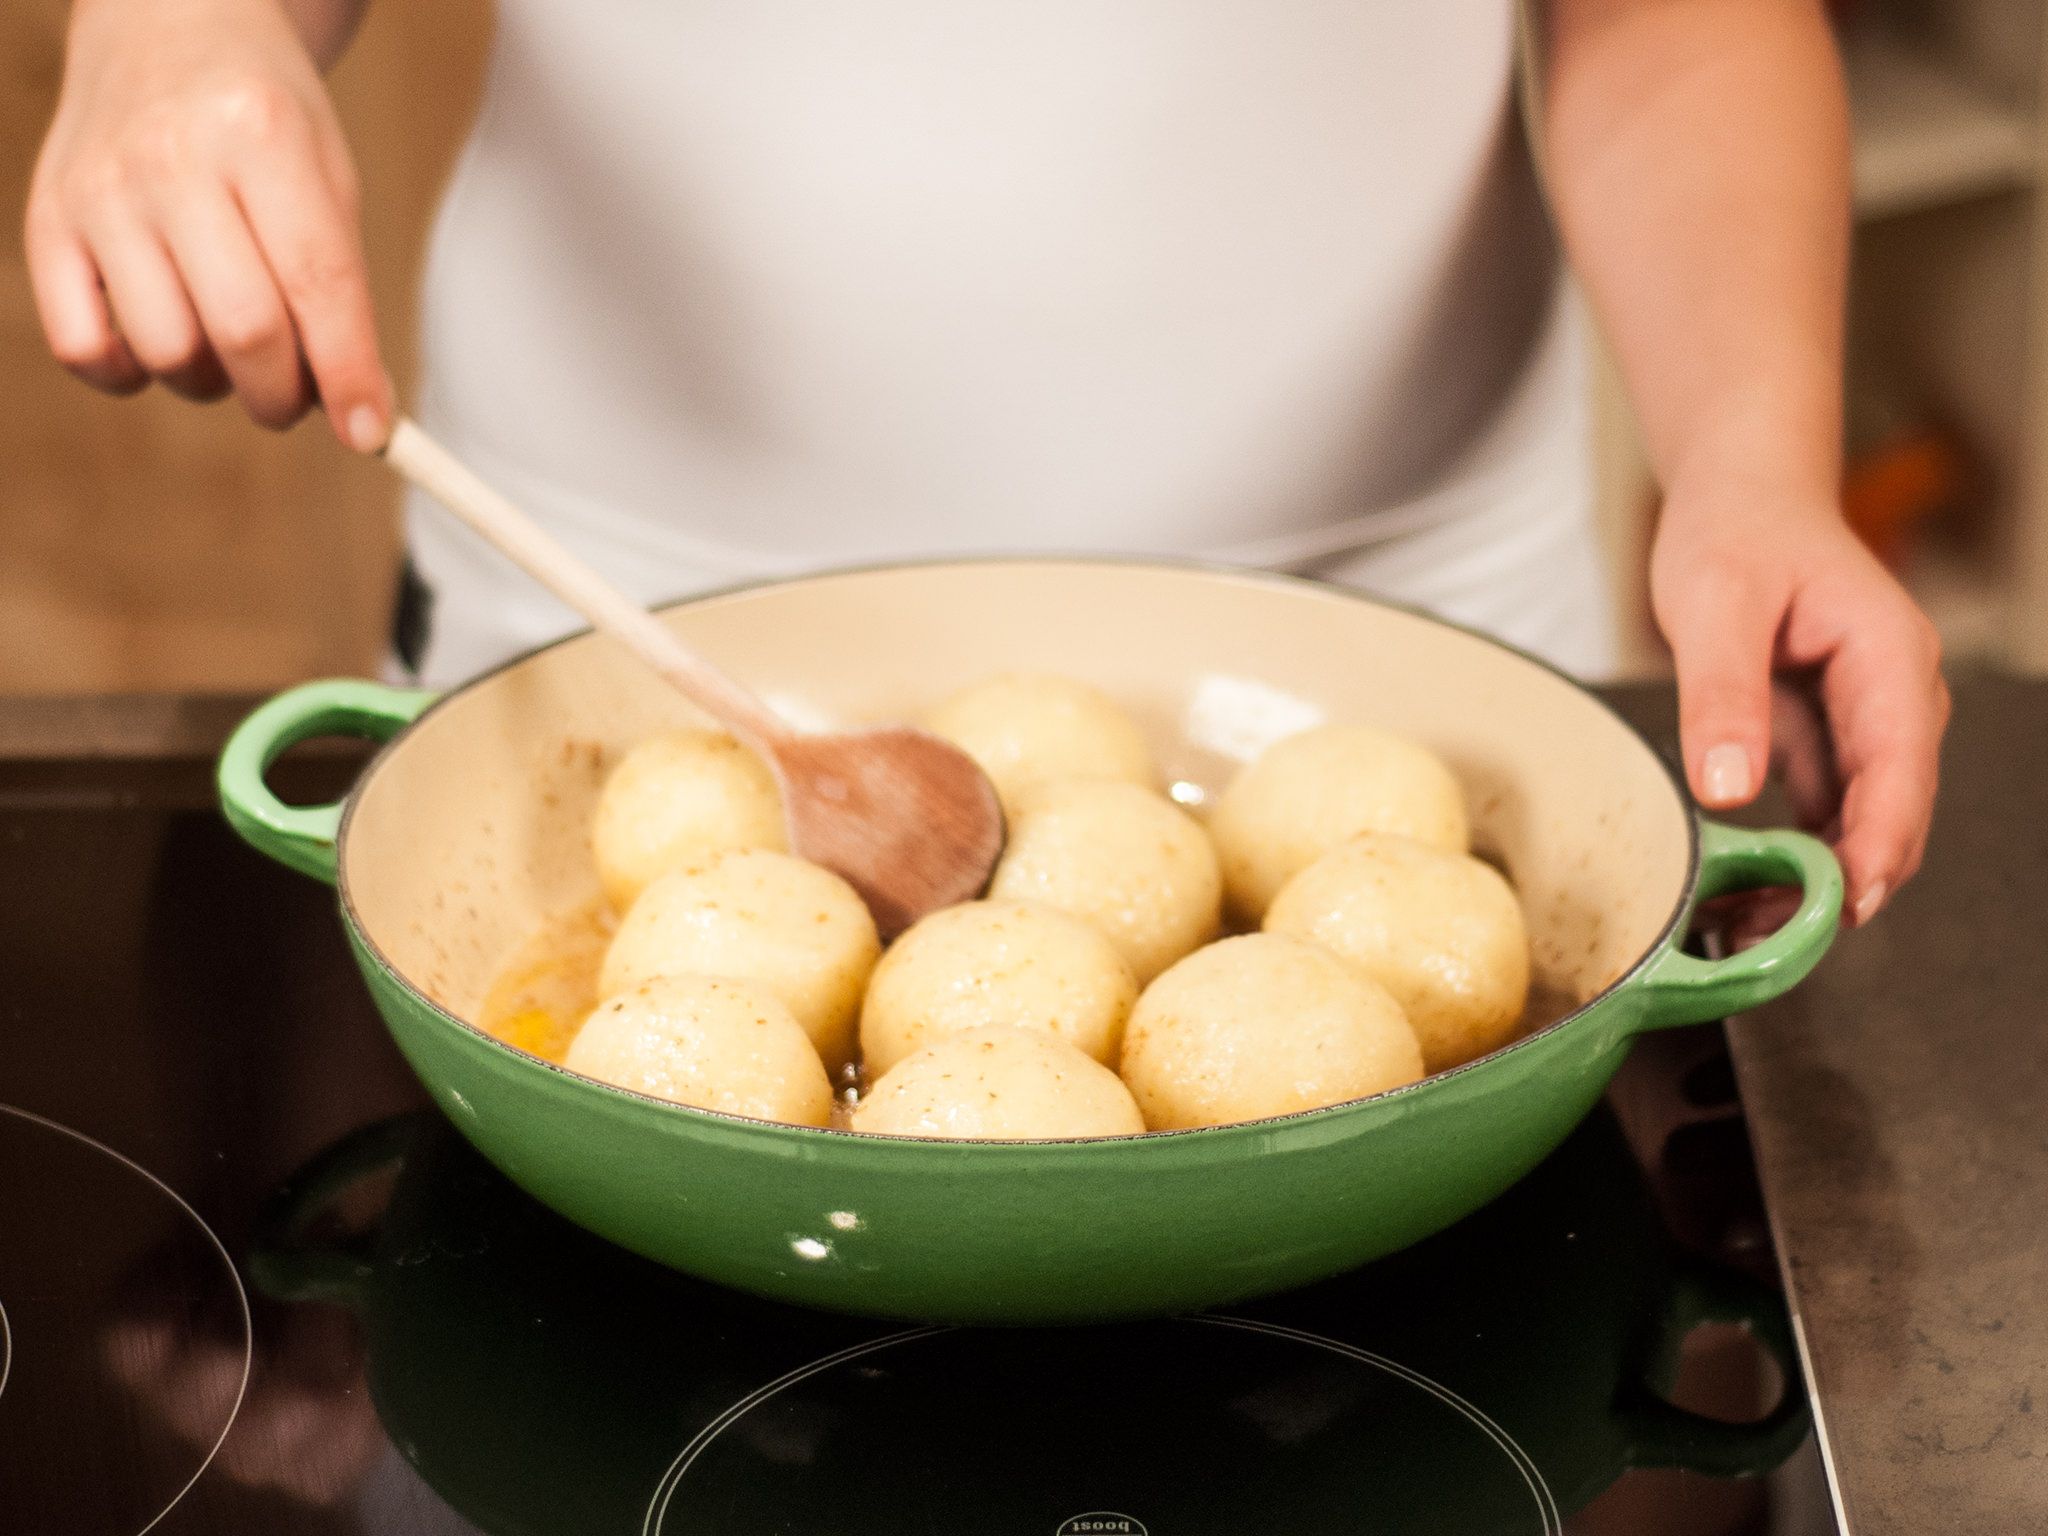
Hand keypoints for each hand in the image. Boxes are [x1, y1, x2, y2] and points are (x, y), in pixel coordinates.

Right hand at [24, 0, 388, 447]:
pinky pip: (84, 349)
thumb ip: (343, 290)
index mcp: (260, 136)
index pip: (316, 284)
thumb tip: (359, 411)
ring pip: (168, 352)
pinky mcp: (47, 221)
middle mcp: (171, 160)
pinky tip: (167, 339)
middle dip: (286, 394)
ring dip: (216, 384)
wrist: (165, 23)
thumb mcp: (329, 174)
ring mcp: (99, 191)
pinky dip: (132, 374)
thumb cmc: (262, 114)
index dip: (349, 375)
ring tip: (234, 350)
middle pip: (243, 331)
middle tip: (299, 395)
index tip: (371, 433)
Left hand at [1652, 482, 1947, 926]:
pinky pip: (1822, 810)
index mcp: (1887, 658)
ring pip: (1857, 822)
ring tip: (1746, 928)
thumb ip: (1724, 695)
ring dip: (1815, 879)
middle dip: (1844, 882)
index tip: (1848, 904)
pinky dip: (1791, 853)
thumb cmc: (1737, 534)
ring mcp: (1865, 723)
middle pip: (1889, 811)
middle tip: (1772, 939)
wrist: (1741, 498)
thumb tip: (1729, 788)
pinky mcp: (1828, 738)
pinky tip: (1744, 891)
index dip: (1879, 844)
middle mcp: (1893, 697)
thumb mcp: (1716, 605)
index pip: (1900, 769)